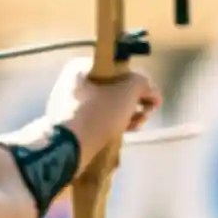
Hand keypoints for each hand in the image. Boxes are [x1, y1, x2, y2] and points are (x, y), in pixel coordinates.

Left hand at [45, 58, 161, 156]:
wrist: (66, 149)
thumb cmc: (97, 113)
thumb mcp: (127, 93)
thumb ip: (143, 85)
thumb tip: (151, 92)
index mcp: (80, 68)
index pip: (116, 68)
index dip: (136, 82)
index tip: (148, 97)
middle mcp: (71, 83)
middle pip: (112, 89)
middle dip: (133, 102)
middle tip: (146, 113)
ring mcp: (67, 106)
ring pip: (105, 106)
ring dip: (126, 115)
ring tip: (137, 125)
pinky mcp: (69, 126)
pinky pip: (96, 120)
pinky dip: (111, 125)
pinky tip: (124, 132)